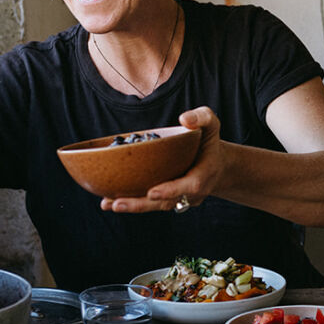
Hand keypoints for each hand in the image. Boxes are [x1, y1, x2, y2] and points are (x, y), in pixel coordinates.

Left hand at [102, 106, 225, 213]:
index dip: (171, 190)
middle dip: (141, 205)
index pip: (189, 186)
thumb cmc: (209, 142)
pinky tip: (108, 202)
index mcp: (204, 175)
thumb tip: (184, 118)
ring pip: (155, 206)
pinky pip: (150, 204)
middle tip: (117, 203)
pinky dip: (131, 204)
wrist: (216, 166)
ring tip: (107, 204)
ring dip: (132, 206)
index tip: (152, 192)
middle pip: (166, 203)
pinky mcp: (168, 201)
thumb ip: (202, 117)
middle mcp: (191, 193)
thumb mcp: (211, 124)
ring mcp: (179, 199)